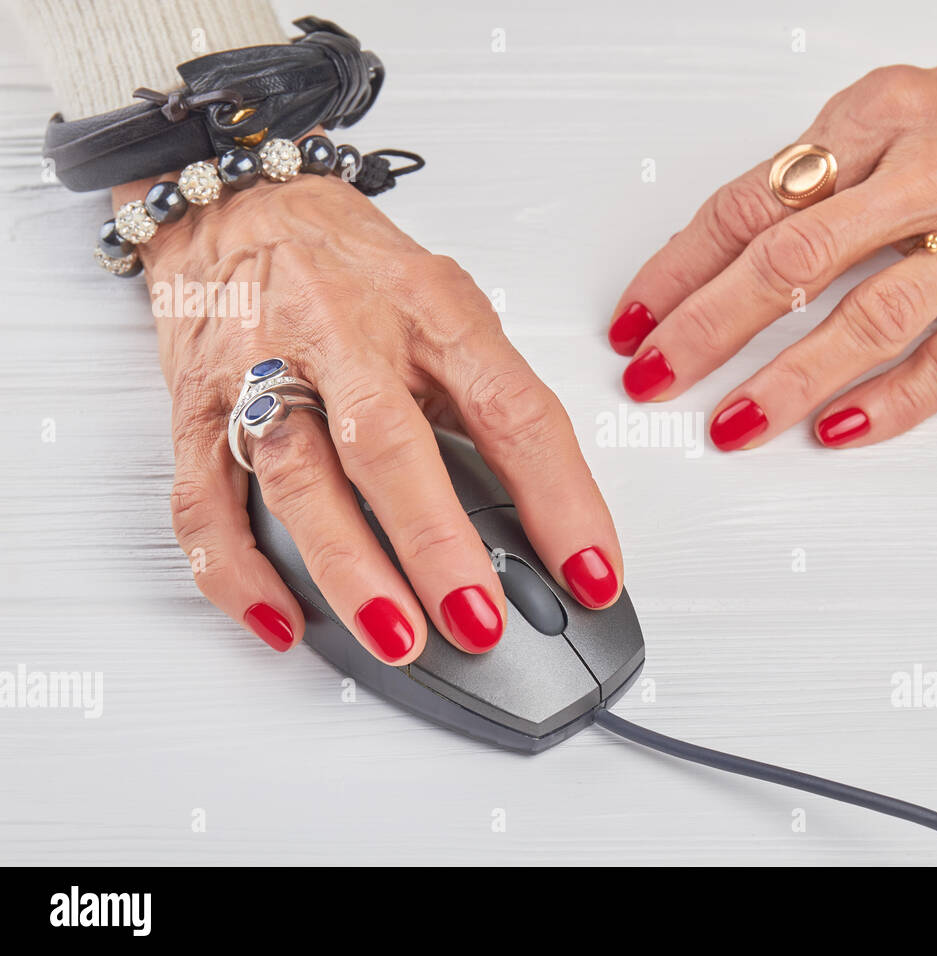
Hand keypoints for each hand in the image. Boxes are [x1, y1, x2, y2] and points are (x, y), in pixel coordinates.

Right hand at [116, 168, 622, 660]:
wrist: (239, 202)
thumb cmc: (356, 266)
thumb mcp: (447, 305)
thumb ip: (488, 395)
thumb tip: (543, 514)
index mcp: (431, 311)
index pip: (511, 408)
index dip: (560, 497)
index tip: (593, 572)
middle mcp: (344, 335)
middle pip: (390, 442)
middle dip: (438, 542)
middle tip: (480, 620)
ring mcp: (260, 368)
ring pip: (297, 476)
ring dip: (347, 566)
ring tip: (396, 635)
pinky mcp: (196, 405)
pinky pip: (204, 499)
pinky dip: (237, 571)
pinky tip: (279, 621)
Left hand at [609, 0, 936, 449]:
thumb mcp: (903, 105)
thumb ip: (825, 171)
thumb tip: (734, 244)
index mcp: (880, 115)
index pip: (752, 200)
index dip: (680, 268)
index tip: (637, 317)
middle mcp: (930, 168)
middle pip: (792, 258)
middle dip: (708, 327)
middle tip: (656, 376)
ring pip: (868, 315)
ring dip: (787, 377)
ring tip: (733, 421)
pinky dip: (892, 401)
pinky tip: (839, 429)